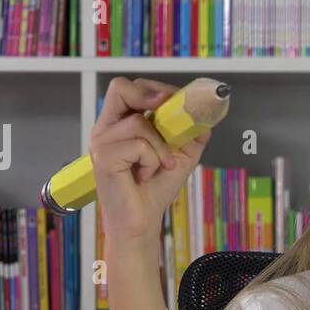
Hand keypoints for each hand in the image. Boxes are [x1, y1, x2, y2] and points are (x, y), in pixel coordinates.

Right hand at [90, 76, 211, 244]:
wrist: (142, 222)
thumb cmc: (155, 189)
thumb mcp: (180, 156)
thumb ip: (190, 134)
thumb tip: (207, 116)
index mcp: (119, 124)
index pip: (128, 88)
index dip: (153, 88)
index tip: (175, 101)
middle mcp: (106, 129)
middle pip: (119, 88)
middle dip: (151, 96)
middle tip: (168, 110)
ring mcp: (102, 143)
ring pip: (139, 123)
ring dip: (161, 146)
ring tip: (161, 165)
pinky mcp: (104, 158)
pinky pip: (139, 146)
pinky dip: (153, 160)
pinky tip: (146, 175)